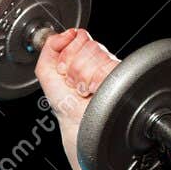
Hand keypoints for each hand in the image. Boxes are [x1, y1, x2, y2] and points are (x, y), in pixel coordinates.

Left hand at [35, 28, 117, 169]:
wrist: (84, 135)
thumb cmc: (69, 115)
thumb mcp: (48, 78)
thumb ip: (47, 52)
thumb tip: (61, 34)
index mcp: (82, 60)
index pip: (79, 37)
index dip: (68, 53)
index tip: (65, 73)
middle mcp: (99, 63)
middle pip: (86, 42)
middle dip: (73, 65)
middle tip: (75, 85)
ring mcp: (113, 68)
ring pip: (95, 51)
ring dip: (83, 75)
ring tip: (85, 91)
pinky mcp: (123, 75)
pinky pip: (106, 62)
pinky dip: (94, 79)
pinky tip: (95, 92)